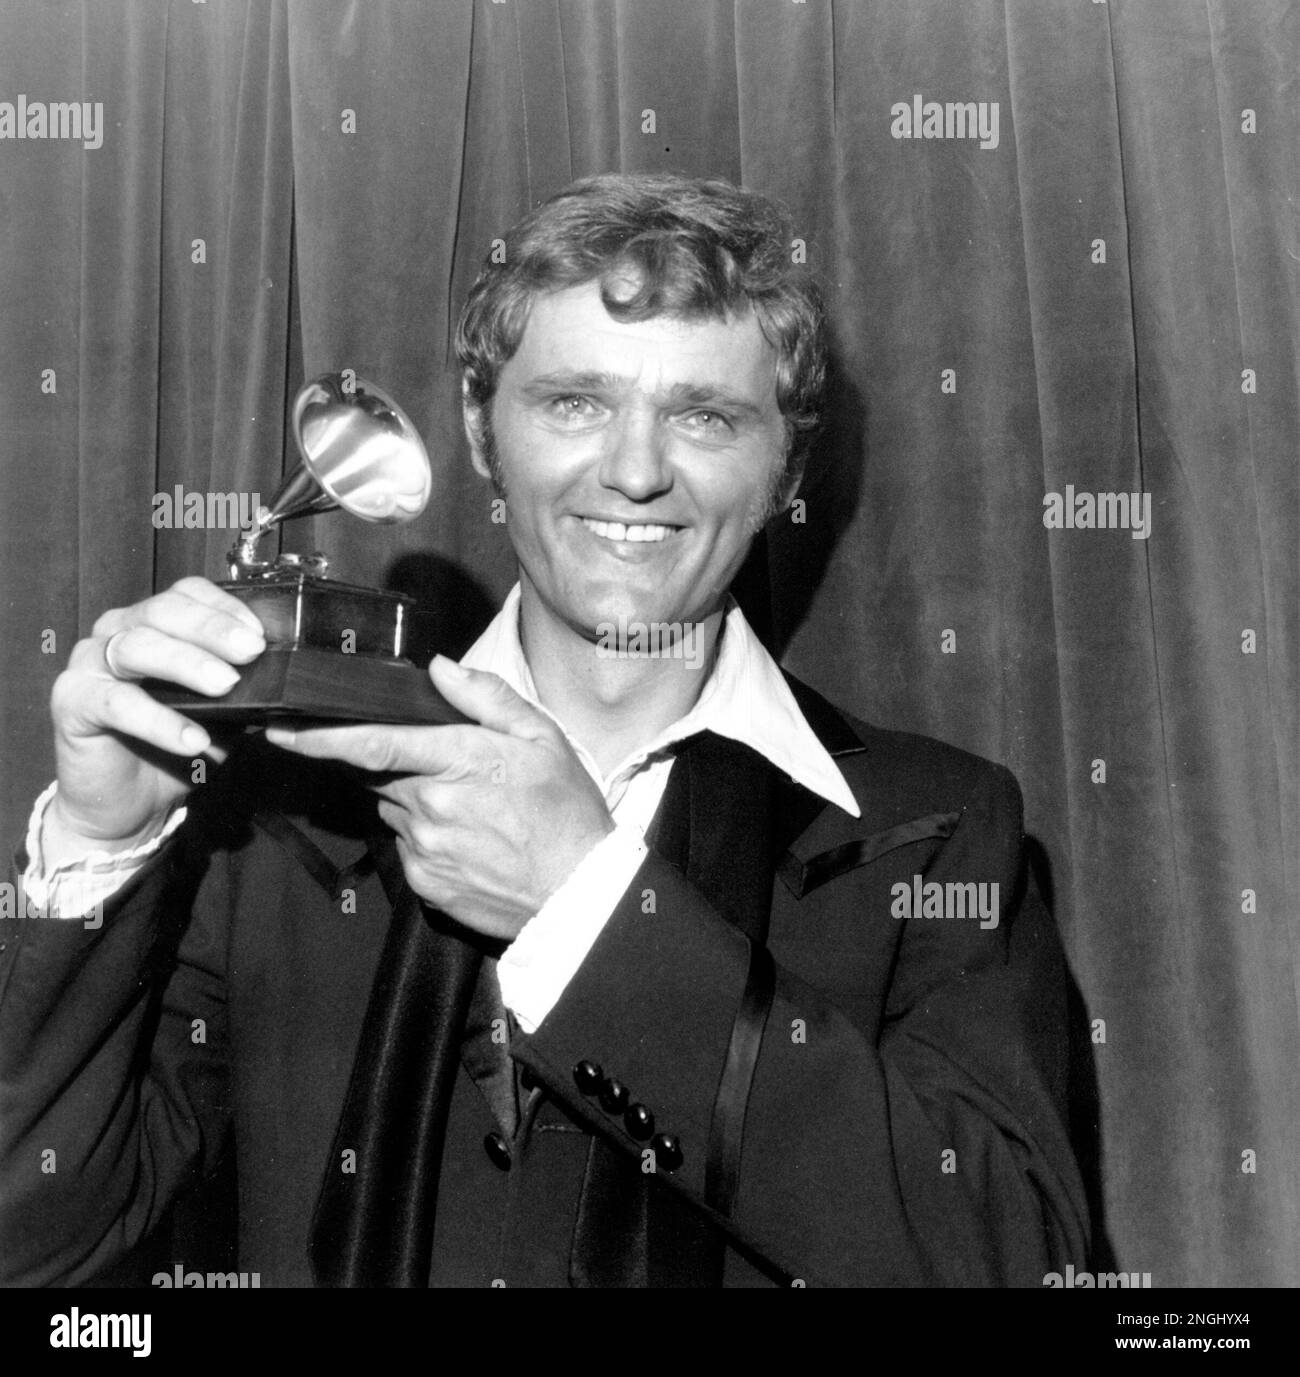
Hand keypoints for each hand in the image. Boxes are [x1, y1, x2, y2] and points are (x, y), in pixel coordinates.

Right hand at [47, 577, 265, 853]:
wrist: (126, 804)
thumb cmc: (172, 748)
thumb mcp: (220, 714)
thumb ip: (242, 689)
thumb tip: (283, 676)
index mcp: (154, 624)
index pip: (187, 594)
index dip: (223, 608)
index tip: (260, 635)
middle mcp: (118, 633)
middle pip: (163, 611)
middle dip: (211, 630)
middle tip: (251, 652)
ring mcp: (90, 664)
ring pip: (137, 646)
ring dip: (186, 664)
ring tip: (226, 687)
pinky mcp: (72, 702)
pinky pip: (116, 703)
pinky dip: (158, 720)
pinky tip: (193, 739)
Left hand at [265, 656, 614, 939]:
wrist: (580, 893)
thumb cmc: (567, 811)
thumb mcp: (543, 739)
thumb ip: (487, 698)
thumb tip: (439, 667)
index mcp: (459, 763)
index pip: (373, 743)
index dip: (320, 737)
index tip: (280, 730)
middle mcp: (432, 807)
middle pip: (377, 773)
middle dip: (390, 763)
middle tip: (442, 768)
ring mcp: (424, 849)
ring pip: (393, 809)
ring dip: (412, 798)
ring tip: (471, 807)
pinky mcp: (425, 883)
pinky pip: (406, 845)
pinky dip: (424, 833)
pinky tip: (468, 837)